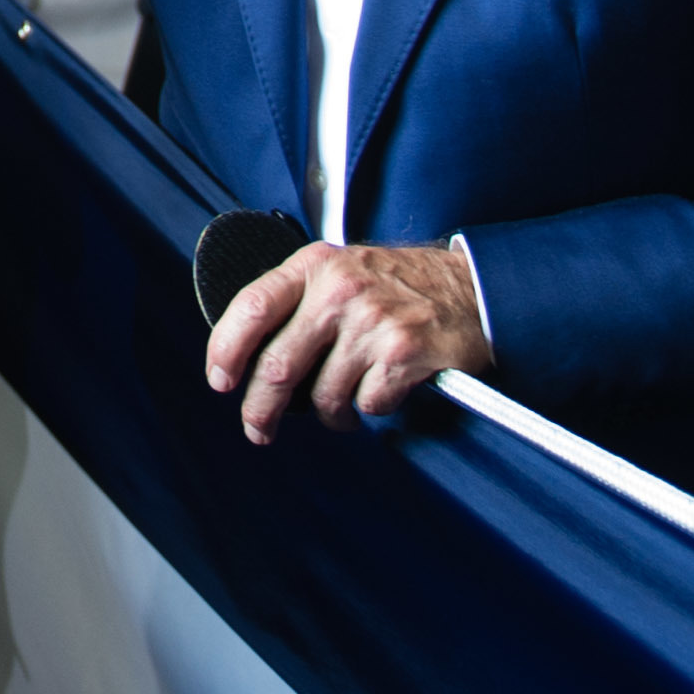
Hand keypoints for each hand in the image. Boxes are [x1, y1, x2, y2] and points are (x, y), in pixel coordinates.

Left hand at [204, 241, 491, 443]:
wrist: (472, 287)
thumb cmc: (398, 284)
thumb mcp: (340, 269)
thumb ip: (297, 298)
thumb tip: (247, 356)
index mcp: (314, 265)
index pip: (250, 307)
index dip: (226, 350)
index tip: (221, 382)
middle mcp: (339, 290)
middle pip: (279, 365)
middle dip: (261, 408)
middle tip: (258, 428)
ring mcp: (372, 322)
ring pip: (324, 394)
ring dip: (327, 416)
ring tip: (338, 412)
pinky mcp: (404, 353)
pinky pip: (367, 404)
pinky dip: (369, 409)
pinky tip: (380, 393)